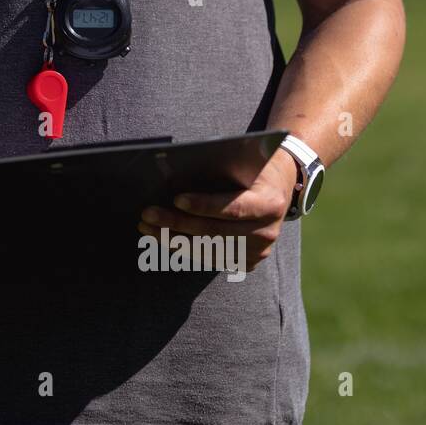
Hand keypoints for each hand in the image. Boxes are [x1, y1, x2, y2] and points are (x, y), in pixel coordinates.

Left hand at [137, 150, 298, 270]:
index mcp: (269, 203)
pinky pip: (210, 258)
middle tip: (147, 215)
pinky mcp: (248, 262)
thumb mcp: (242, 162)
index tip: (176, 199)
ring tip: (146, 227)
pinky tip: (163, 238)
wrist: (279, 188)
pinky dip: (184, 248)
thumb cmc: (253, 168)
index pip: (233, 208)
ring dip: (173, 240)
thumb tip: (172, 177)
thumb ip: (218, 170)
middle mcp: (267, 232)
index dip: (204, 205)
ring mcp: (258, 251)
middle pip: (215, 232)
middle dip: (176, 224)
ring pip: (208, 250)